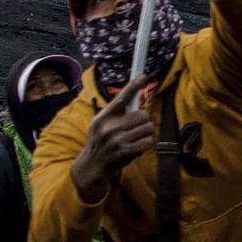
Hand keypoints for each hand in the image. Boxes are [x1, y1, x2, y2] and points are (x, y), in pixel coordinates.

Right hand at [71, 76, 154, 201]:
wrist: (92, 166)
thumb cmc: (102, 141)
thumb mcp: (101, 124)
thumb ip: (117, 112)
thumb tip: (138, 95)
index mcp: (103, 117)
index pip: (121, 98)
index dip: (133, 86)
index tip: (143, 75)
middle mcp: (109, 127)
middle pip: (143, 115)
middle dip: (142, 122)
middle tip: (133, 129)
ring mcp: (117, 140)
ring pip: (148, 127)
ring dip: (145, 133)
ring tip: (133, 139)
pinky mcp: (125, 151)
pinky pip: (148, 141)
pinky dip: (146, 144)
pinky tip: (135, 147)